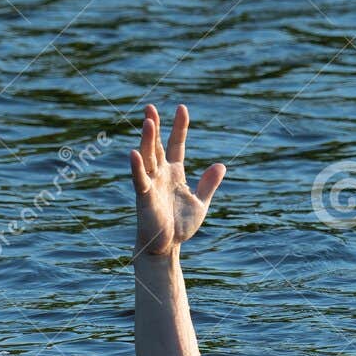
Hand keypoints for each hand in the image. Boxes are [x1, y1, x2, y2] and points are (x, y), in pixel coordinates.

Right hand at [131, 104, 225, 257]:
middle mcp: (160, 174)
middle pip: (156, 145)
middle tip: (150, 107)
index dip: (179, 127)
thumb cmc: (180, 226)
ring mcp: (151, 184)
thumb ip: (208, 184)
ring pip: (147, 157)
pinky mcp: (144, 197)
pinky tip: (134, 153)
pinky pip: (140, 179)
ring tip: (148, 120)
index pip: (176, 144)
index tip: (181, 108)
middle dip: (153, 126)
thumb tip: (221, 165)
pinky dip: (137, 167)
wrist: (166, 248)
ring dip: (147, 139)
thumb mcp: (200, 203)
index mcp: (174, 173)